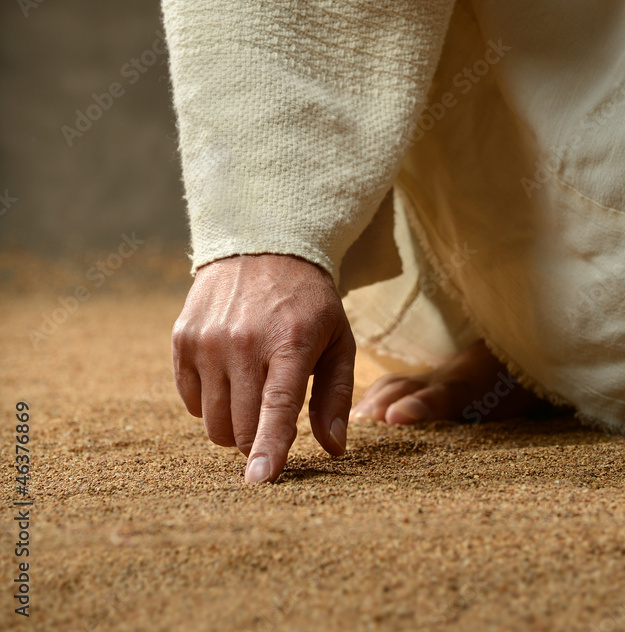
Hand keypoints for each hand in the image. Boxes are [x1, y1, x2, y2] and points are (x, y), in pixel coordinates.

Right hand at [171, 253, 355, 483]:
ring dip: (233, 425)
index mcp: (290, 342)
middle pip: (242, 427)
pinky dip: (208, 403)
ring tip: (252, 392)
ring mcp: (208, 340)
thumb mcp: (338, 340)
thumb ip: (336, 396)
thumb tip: (334, 449)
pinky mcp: (182, 338)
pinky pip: (190, 402)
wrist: (260, 246)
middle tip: (273, 415)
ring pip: (212, 423)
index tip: (259, 481)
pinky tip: (228, 375)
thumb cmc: (307, 303)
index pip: (277, 407)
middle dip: (258, 440)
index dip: (268, 449)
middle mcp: (244, 342)